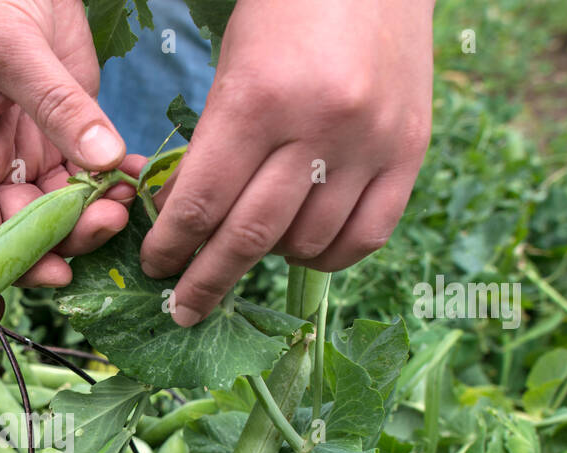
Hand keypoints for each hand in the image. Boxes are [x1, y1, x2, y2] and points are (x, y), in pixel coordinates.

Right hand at [0, 0, 140, 285]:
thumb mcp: (14, 51)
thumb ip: (57, 107)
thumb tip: (102, 161)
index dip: (12, 262)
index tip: (56, 270)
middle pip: (29, 229)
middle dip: (70, 235)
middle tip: (111, 219)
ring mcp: (34, 151)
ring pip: (66, 208)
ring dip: (99, 211)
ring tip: (129, 196)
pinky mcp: (71, 130)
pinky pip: (95, 172)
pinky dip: (119, 179)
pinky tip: (141, 175)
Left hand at [140, 0, 435, 324]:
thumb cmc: (287, 14)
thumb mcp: (232, 69)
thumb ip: (209, 148)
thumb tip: (182, 224)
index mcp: (260, 99)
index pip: (203, 203)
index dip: (173, 248)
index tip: (156, 269)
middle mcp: (319, 126)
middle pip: (250, 235)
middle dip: (207, 281)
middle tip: (183, 308)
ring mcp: (371, 144)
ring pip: (307, 242)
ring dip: (266, 261)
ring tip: (246, 252)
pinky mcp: (410, 153)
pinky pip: (365, 237)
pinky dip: (327, 256)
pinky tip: (301, 247)